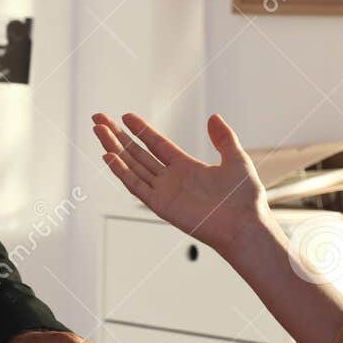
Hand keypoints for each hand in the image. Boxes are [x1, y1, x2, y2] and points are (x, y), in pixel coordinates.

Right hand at [93, 112, 267, 255]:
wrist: (245, 225)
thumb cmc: (245, 199)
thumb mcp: (236, 159)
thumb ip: (223, 138)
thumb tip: (213, 117)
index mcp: (186, 167)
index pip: (156, 145)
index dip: (140, 130)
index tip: (125, 117)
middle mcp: (171, 179)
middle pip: (137, 153)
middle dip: (117, 136)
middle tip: (99, 118)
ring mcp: (163, 192)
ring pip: (131, 165)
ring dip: (113, 148)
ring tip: (97, 130)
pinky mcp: (160, 205)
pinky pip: (136, 185)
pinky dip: (120, 171)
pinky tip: (108, 156)